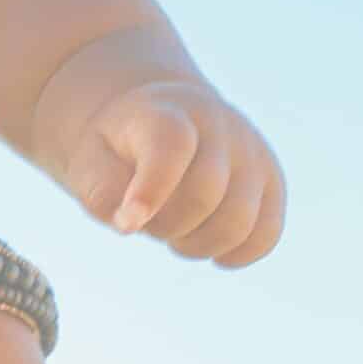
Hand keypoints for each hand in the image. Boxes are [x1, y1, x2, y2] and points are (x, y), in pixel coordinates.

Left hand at [61, 80, 285, 266]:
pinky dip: (235, 253)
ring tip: (172, 231)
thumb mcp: (91, 157)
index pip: (170, 146)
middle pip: (204, 194)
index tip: (126, 225)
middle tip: (145, 221)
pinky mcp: (272, 180)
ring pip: (238, 221)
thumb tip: (129, 222)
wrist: (160, 119)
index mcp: (167, 110)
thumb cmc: (120, 148)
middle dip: (166, 224)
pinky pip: (267, 234)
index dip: (150, 191)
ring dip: (197, 244)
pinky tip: (207, 249)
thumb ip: (101, 188)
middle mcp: (219, 124)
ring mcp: (252, 151)